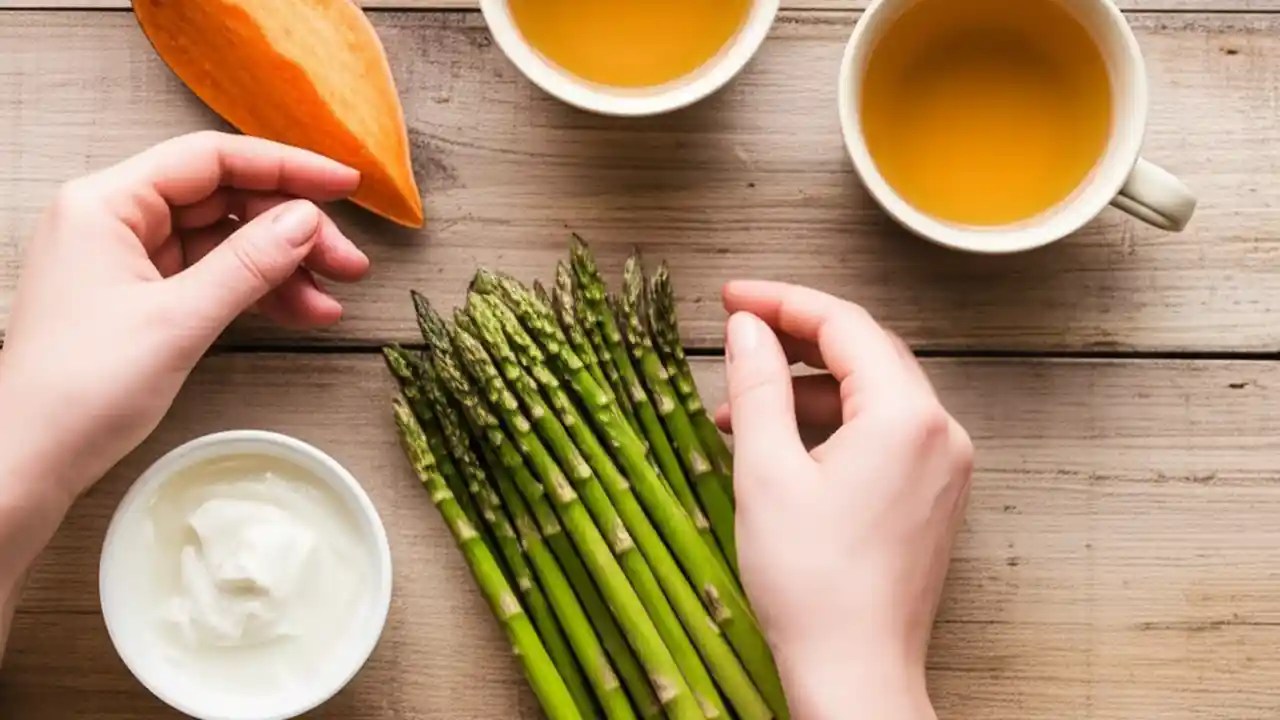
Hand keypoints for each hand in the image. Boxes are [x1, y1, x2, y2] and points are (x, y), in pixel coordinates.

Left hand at [0, 130, 365, 519]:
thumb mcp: (179, 320)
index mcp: (106, 204)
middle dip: (292, 229)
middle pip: (224, 200)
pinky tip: (302, 311)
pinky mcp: (140, 298)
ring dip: (283, 267)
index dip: (285, 167)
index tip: (344, 185)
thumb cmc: (79, 390)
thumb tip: (305, 219)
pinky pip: (211, 278)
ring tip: (334, 296)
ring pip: (224, 242)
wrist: (29, 461)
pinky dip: (257, 293)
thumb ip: (247, 264)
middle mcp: (114, 221)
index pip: (211, 160)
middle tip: (348, 261)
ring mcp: (127, 261)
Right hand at [717, 282, 973, 719]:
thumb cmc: (812, 585)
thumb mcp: (765, 471)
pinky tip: (784, 445)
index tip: (731, 298)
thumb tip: (746, 328)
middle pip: (866, 352)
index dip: (781, 301)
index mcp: (905, 417)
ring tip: (743, 411)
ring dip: (810, 388)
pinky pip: (885, 433)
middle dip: (797, 338)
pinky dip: (834, 425)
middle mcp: (940, 432)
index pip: (843, 324)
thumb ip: (757, 384)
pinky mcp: (935, 496)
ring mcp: (944, 466)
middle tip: (739, 332)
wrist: (856, 674)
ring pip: (873, 393)